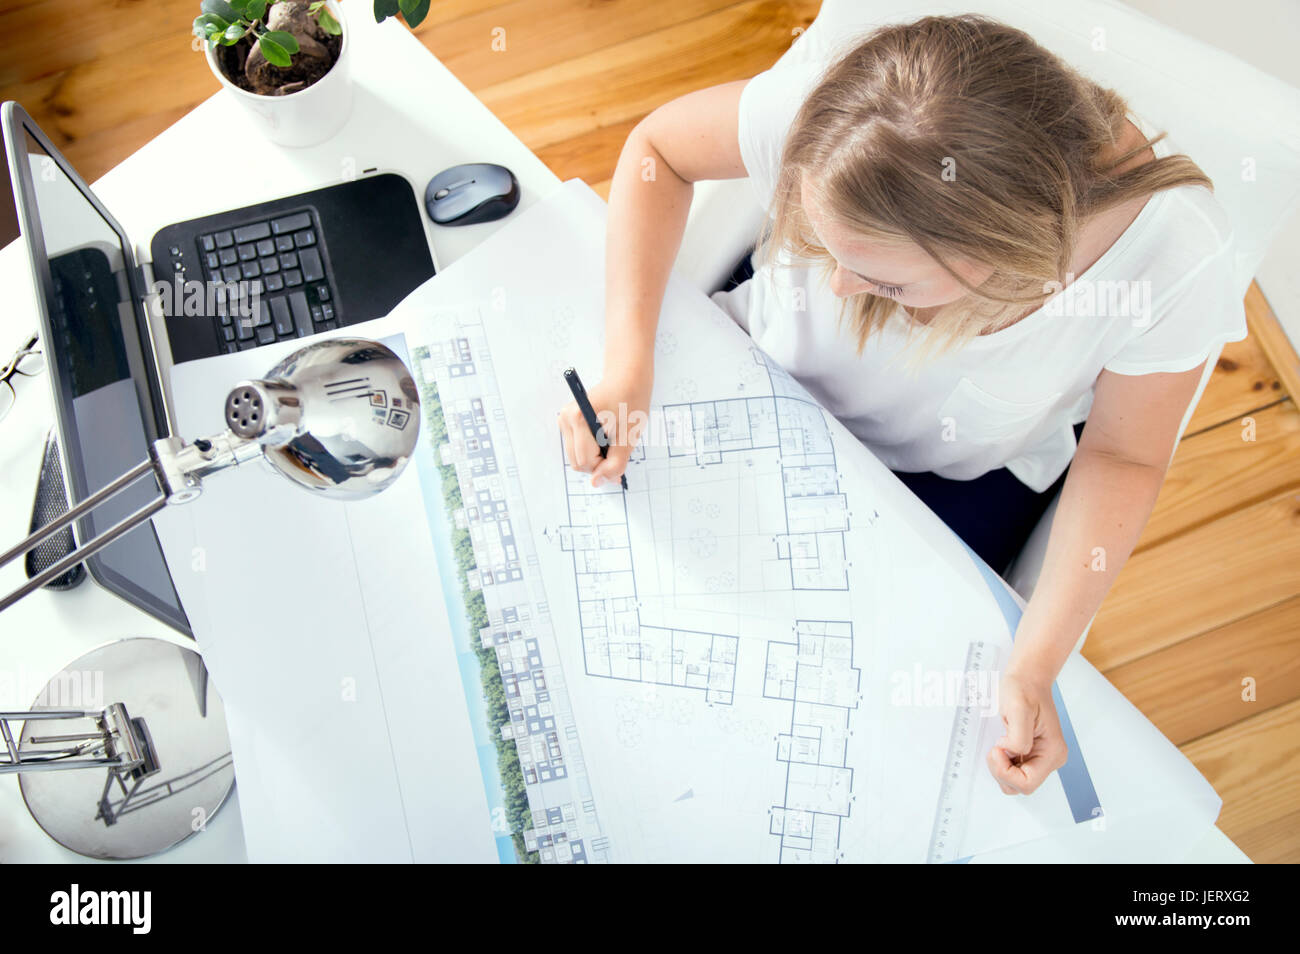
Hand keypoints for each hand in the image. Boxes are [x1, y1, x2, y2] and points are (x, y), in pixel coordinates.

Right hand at [558, 367, 651, 486]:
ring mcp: (564, 420)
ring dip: (595, 456)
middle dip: (598, 463)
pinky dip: (591, 449)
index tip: (620, 457)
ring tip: (612, 439)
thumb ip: (614, 463)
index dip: (604, 467)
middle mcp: (566, 418)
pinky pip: (577, 448)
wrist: (627, 379)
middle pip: (577, 462)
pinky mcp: (567, 422)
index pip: (585, 462)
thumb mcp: (628, 437)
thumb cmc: (631, 402)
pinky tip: (604, 436)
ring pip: (576, 457)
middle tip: (618, 448)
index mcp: (578, 419)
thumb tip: (596, 483)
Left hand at [987, 670, 1067, 794]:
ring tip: (999, 744)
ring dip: (1000, 767)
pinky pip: (1011, 771)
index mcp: (1052, 752)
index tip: (998, 747)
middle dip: (1001, 770)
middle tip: (996, 745)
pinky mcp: (1029, 755)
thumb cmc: (1024, 689)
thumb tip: (1010, 752)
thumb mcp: (1019, 708)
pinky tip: (1001, 745)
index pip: (1026, 783)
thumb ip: (1017, 737)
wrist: (1026, 679)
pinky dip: (1001, 762)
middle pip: (1019, 786)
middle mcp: (1049, 759)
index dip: (1005, 771)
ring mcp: (1040, 759)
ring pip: (1014, 782)